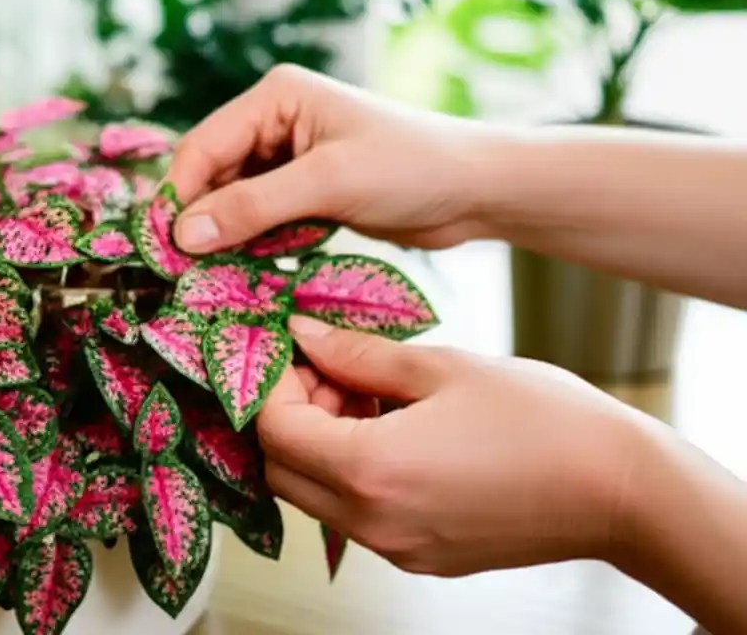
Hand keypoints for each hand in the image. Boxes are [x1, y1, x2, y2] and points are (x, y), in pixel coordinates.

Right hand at [167, 64, 494, 252]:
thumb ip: (253, 208)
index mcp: (276, 97)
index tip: (169, 250)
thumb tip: (185, 236)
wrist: (476, 191)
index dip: (182, 197)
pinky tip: (247, 273)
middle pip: (212, 174)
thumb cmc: (410, 169)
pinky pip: (260, 218)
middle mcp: (276, 121)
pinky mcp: (306, 191)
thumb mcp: (327, 184)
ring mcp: (290, 157)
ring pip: (233, 201)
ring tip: (214, 278)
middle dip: (202, 220)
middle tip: (187, 273)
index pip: (203, 146)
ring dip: (226, 236)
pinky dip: (252, 244)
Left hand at [258, 316, 662, 576]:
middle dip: (291, 416)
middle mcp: (371, 522)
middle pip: (281, 471)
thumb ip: (359, 354)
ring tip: (374, 397)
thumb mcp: (443, 367)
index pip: (273, 430)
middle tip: (335, 373)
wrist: (620, 492)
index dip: (275, 384)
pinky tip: (398, 432)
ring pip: (315, 496)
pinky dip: (354, 473)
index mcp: (370, 470)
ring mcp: (395, 548)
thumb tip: (304, 336)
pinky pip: (356, 516)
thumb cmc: (541, 420)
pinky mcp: (419, 557)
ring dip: (322, 445)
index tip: (303, 352)